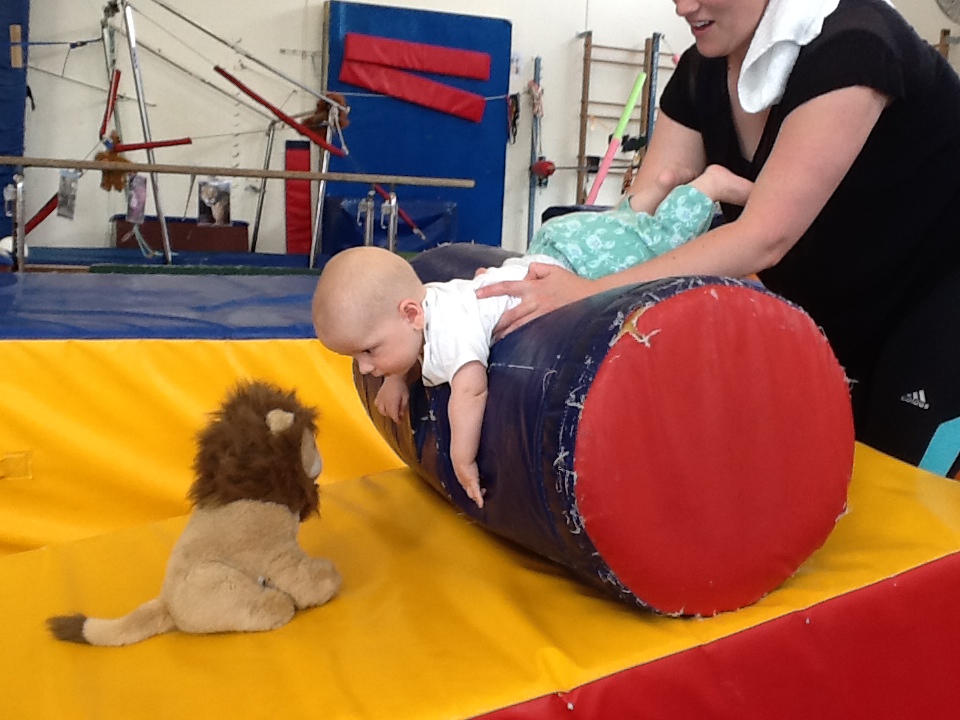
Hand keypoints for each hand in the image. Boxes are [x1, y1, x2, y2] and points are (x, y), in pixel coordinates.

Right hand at [374, 375, 409, 422]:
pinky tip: (383, 405)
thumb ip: (403, 407)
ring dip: (385, 413)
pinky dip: (380, 407)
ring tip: (390, 411)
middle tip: (396, 415)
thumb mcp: (406, 397)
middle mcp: (385, 402)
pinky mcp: (377, 395)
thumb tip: (401, 415)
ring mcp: (380, 399)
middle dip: (392, 416)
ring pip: (380, 410)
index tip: (400, 421)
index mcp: (392, 403)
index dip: (396, 420)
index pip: (393, 415)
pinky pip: (376, 404)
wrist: (394, 376)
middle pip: (387, 414)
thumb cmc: (401, 386)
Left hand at [453, 459, 483, 508]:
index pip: (467, 486)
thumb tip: (468, 454)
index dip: (472, 489)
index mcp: (462, 478)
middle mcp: (464, 482)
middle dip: (475, 495)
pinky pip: (477, 493)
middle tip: (483, 491)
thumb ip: (467, 460)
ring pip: (472, 494)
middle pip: (469, 492)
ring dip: (478, 497)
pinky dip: (479, 499)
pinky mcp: (473, 483)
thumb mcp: (465, 460)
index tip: (478, 486)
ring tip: (482, 498)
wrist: (461, 457)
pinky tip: (481, 504)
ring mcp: (468, 484)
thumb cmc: (463, 456)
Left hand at [475, 262, 594, 339]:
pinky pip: (532, 333)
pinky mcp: (549, 326)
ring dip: (506, 334)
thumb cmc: (572, 284)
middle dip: (496, 323)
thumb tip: (525, 275)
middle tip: (484, 330)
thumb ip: (535, 269)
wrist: (592, 297)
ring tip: (495, 340)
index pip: (507, 287)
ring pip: (518, 327)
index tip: (477, 294)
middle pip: (509, 315)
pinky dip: (522, 339)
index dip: (490, 290)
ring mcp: (542, 317)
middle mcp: (535, 303)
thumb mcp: (553, 270)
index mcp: (533, 288)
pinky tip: (515, 345)